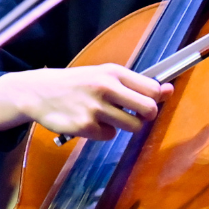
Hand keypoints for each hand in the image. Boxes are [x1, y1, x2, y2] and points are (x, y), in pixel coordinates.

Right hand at [0, 64, 171, 139]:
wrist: (40, 92)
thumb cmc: (78, 84)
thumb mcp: (105, 76)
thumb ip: (136, 84)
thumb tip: (169, 90)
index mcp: (113, 72)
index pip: (152, 88)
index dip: (155, 98)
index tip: (148, 101)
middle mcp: (106, 87)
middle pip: (148, 110)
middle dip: (146, 116)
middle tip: (133, 114)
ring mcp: (95, 108)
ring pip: (132, 126)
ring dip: (125, 126)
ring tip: (108, 116)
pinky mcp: (85, 126)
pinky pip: (110, 136)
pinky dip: (104, 132)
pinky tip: (90, 122)